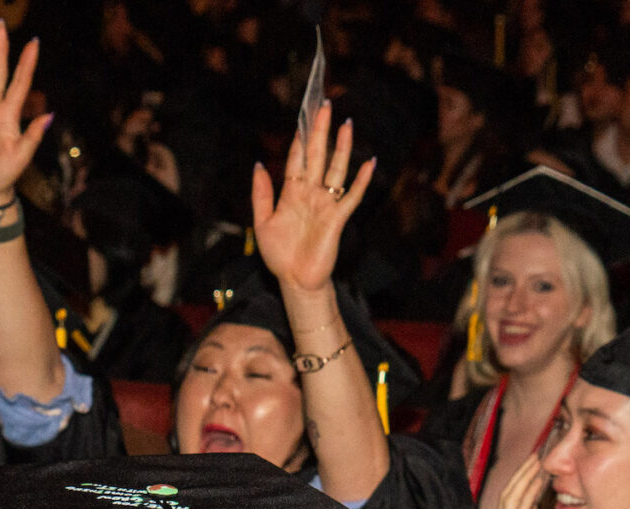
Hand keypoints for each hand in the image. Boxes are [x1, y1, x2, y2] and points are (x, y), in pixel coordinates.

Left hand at [251, 100, 375, 296]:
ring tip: (346, 124)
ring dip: (341, 147)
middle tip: (324, 105)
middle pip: (317, 156)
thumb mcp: (262, 222)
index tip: (303, 115)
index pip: (297, 158)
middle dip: (320, 131)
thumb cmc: (279, 255)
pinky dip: (361, 180)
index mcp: (292, 193)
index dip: (299, 137)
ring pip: (336, 169)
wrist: (294, 281)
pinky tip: (370, 162)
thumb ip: (261, 194)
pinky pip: (351, 196)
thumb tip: (259, 165)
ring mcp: (326, 204)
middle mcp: (311, 194)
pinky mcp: (337, 219)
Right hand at [491, 454, 561, 508]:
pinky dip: (530, 492)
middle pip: (506, 494)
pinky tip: (540, 481)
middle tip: (536, 456)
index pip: (508, 502)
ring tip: (538, 462)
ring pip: (511, 498)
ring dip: (525, 477)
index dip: (520, 481)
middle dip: (521, 473)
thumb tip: (534, 504)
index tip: (534, 466)